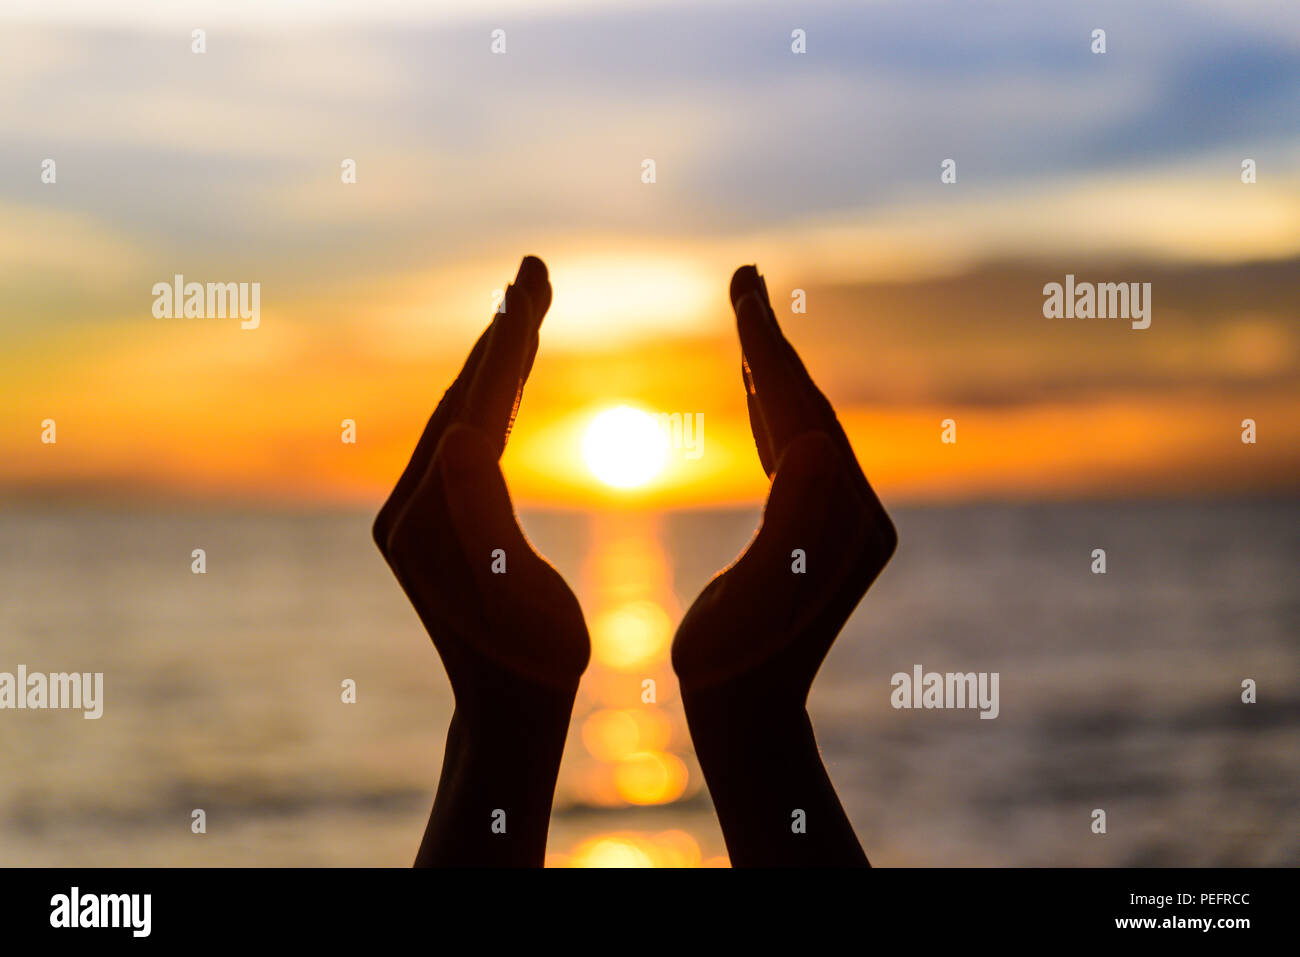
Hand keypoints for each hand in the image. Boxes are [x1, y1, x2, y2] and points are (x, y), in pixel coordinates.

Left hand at [373, 255, 588, 865]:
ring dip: (495, 360)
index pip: (474, 407)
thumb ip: (482, 512)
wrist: (509, 710)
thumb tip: (458, 430)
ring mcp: (411, 512)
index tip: (535, 280)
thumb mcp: (517, 594)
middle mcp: (403, 504)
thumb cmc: (534, 660)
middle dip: (502, 334)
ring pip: (461, 415)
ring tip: (525, 308)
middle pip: (461, 399)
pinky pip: (464, 442)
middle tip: (533, 271)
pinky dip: (492, 400)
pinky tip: (509, 380)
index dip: (510, 343)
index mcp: (425, 514)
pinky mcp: (427, 522)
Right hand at [671, 265, 896, 865]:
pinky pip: (793, 456)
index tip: (743, 285)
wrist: (750, 722)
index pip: (803, 412)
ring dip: (770, 374)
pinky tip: (746, 391)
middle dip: (771, 345)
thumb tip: (819, 443)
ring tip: (743, 321)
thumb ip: (793, 522)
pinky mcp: (822, 534)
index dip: (767, 348)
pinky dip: (767, 416)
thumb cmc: (734, 669)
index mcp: (843, 518)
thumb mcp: (757, 599)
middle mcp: (858, 510)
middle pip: (809, 408)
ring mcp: (843, 522)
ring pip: (802, 426)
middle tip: (744, 278)